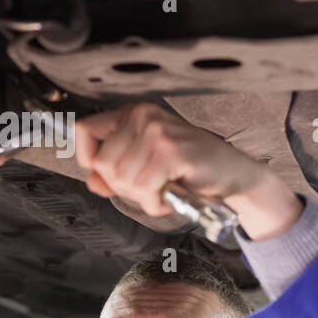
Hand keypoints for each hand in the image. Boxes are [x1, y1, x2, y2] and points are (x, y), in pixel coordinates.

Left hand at [72, 103, 302, 239]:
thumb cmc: (191, 168)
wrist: (233, 174)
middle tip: (148, 186)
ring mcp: (158, 132)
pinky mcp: (172, 152)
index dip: (88, 160)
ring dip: (142, 197)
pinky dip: (155, 203)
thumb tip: (92, 182)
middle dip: (122, 186)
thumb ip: (114, 171)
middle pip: (102, 163)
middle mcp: (143, 116)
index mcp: (133, 113)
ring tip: (162, 190)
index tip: (107, 175)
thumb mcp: (145, 164)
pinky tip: (170, 197)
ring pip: (122, 180)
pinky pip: (145, 189)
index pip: (83, 130)